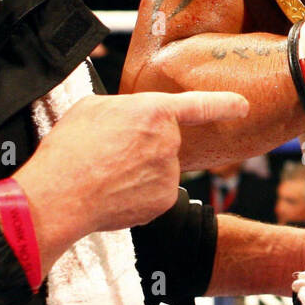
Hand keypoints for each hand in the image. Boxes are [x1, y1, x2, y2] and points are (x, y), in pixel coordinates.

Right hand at [7, 90, 247, 271]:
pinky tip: (113, 194)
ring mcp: (169, 174)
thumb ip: (123, 110)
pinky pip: (155, 195)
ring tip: (105, 175)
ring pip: (159, 170)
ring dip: (138, 173)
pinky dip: (138, 196)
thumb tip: (127, 121)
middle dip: (143, 148)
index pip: (199, 105)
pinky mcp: (163, 201)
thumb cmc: (71, 148)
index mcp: (155, 111)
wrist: (61, 194)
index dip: (224, 103)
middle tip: (109, 155)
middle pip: (164, 143)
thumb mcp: (93, 107)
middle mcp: (169, 141)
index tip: (242, 105)